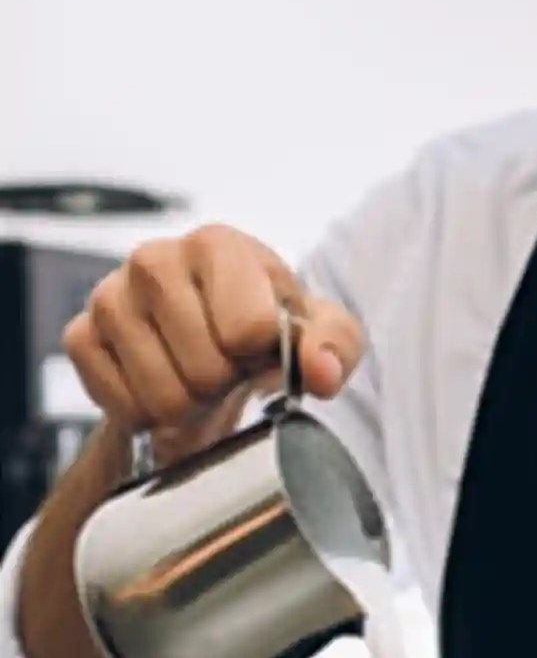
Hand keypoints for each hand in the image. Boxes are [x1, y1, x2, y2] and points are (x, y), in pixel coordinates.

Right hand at [62, 224, 363, 464]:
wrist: (209, 353)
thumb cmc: (269, 333)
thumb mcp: (322, 335)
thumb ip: (334, 347)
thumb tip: (321, 371)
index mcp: (219, 244)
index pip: (247, 327)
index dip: (261, 354)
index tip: (260, 346)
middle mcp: (155, 258)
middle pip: (205, 367)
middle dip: (225, 383)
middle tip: (227, 368)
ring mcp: (110, 296)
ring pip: (163, 395)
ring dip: (189, 403)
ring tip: (198, 376)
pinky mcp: (80, 336)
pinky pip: (122, 406)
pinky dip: (149, 412)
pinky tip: (162, 382)